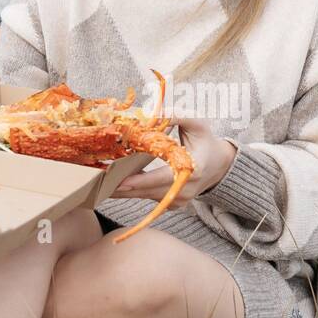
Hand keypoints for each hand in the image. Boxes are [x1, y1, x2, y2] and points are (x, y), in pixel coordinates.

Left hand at [111, 116, 235, 208]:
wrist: (220, 166)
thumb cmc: (206, 140)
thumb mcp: (198, 123)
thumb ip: (179, 115)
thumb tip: (157, 112)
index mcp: (193, 169)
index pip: (162, 178)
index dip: (140, 181)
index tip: (119, 181)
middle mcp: (185, 189)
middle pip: (149, 192)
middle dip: (122, 188)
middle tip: (97, 183)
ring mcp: (180, 200)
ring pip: (146, 197)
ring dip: (124, 191)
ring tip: (100, 185)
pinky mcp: (173, 204)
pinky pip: (149, 198)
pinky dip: (133, 191)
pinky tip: (114, 185)